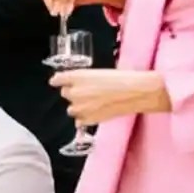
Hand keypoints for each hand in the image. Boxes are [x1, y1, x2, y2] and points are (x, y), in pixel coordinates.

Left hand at [50, 68, 169, 125]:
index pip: (57, 79)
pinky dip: (85, 118)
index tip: (58, 82)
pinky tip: (96, 113)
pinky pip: (79, 121)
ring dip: (79, 106)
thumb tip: (78, 82)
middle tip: (88, 92)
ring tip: (94, 103)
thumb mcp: (100, 72)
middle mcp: (74, 92)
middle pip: (65, 93)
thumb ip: (84, 78)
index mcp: (76, 76)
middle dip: (73, 93)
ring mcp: (79, 107)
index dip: (59, 81)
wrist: (136, 92)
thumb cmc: (123, 78)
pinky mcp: (87, 119)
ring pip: (71, 108)